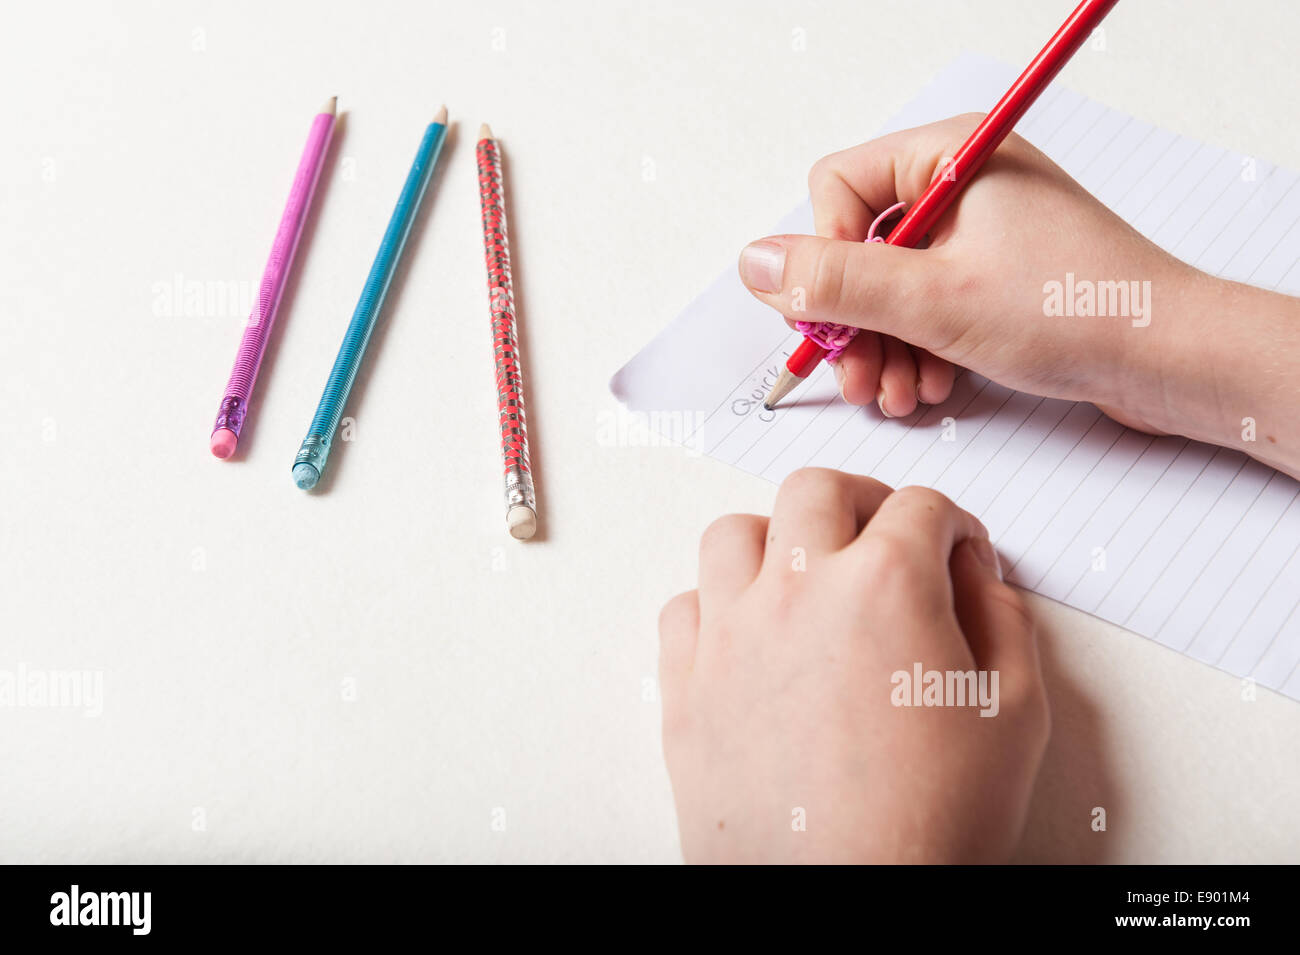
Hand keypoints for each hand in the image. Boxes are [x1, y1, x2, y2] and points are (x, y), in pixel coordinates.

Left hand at [659, 469, 1049, 863]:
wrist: (846, 900)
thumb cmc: (933, 823)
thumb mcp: (1015, 714)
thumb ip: (1002, 619)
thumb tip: (972, 573)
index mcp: (885, 585)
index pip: (921, 507)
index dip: (954, 526)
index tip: (958, 555)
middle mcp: (796, 591)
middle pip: (815, 491)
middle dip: (861, 502)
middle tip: (884, 536)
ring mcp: (729, 635)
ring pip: (733, 533)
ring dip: (776, 539)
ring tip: (806, 575)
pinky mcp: (685, 685)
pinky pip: (684, 607)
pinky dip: (718, 604)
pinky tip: (751, 633)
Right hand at [737, 114, 1299, 477]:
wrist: (1170, 357)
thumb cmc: (1076, 309)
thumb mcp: (932, 300)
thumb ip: (834, 283)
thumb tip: (754, 263)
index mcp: (949, 156)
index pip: (836, 190)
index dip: (822, 260)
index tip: (832, 322)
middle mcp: (960, 184)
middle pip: (859, 244)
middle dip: (852, 321)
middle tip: (858, 378)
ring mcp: (979, 231)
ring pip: (890, 285)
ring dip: (884, 347)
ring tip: (900, 396)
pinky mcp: (995, 275)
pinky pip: (926, 306)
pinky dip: (918, 350)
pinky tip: (931, 387)